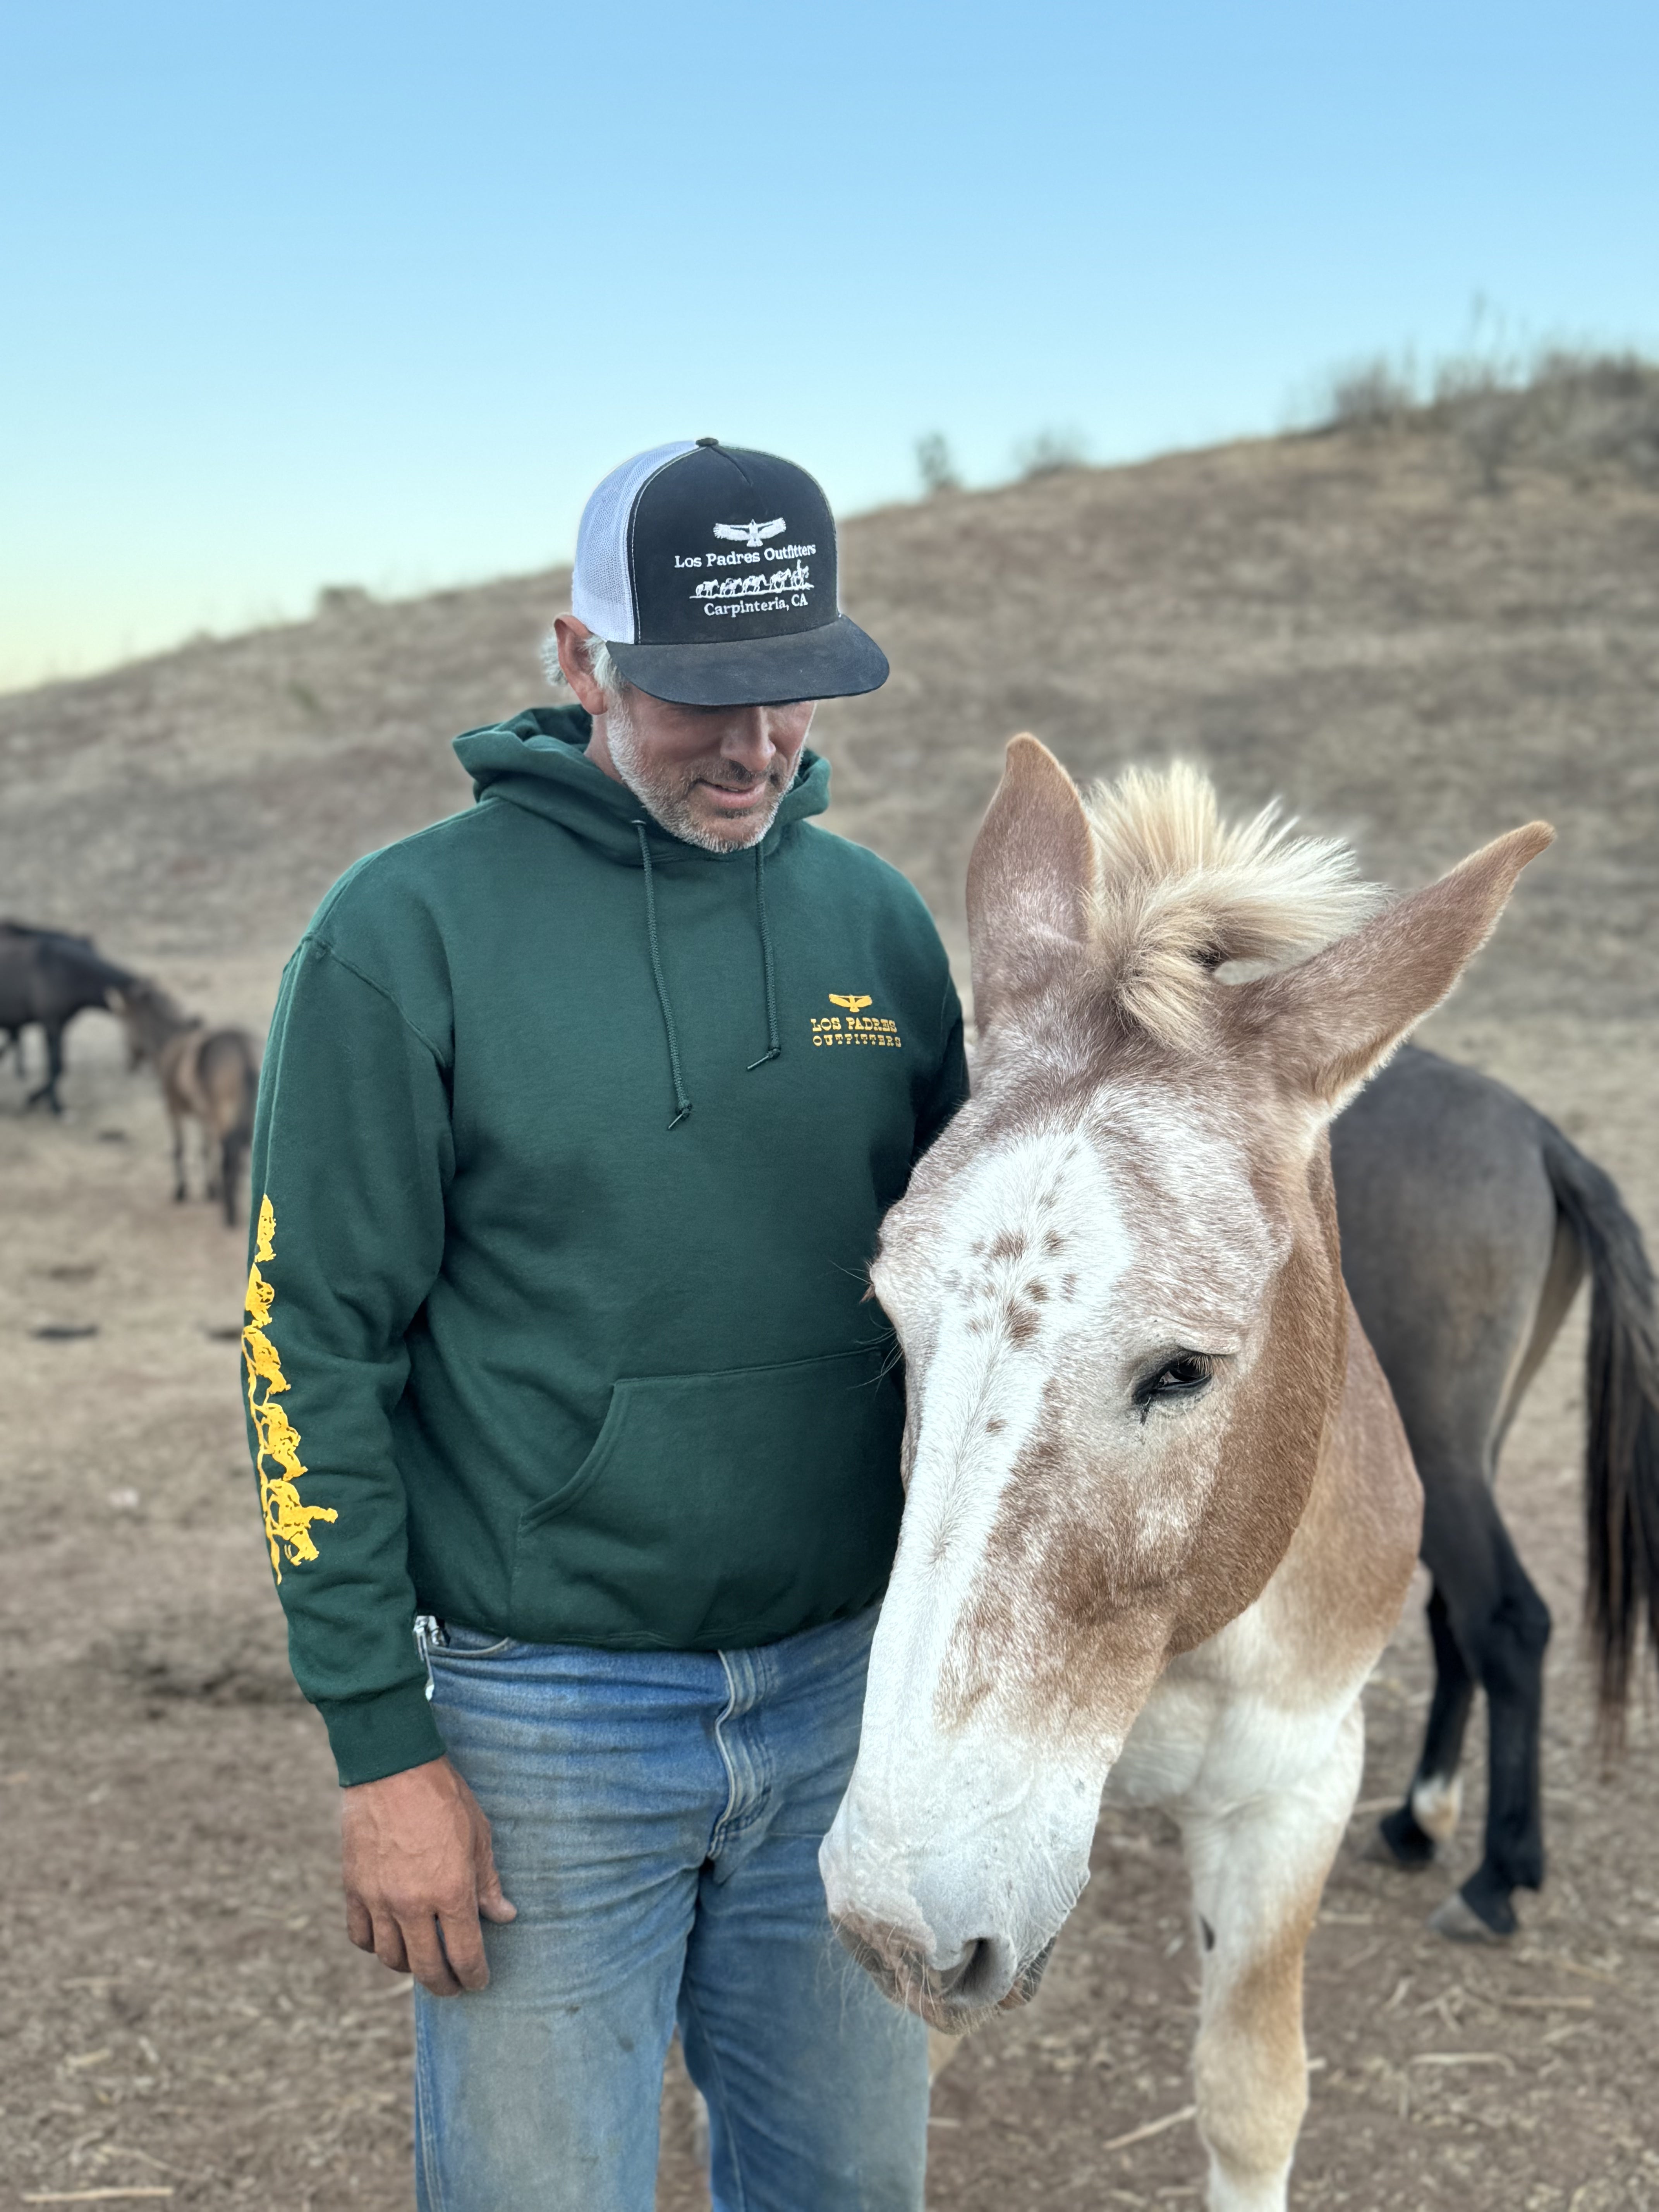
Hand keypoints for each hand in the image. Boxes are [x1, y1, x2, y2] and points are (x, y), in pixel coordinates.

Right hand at [341, 1755, 515, 1995]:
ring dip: (409, 1967)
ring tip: (423, 1963)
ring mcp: (379, 1898)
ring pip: (391, 1957)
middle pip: (427, 1967)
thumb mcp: (480, 1835)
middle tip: (453, 1986)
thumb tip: (504, 1916)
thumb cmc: (445, 1797)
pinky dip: (375, 1945)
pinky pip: (360, 1935)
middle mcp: (413, 1903)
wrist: (394, 1766)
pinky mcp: (354, 1888)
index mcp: (451, 1891)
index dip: (475, 1976)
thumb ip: (488, 1883)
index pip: (465, 1955)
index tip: (479, 1982)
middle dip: (445, 1984)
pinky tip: (389, 1940)